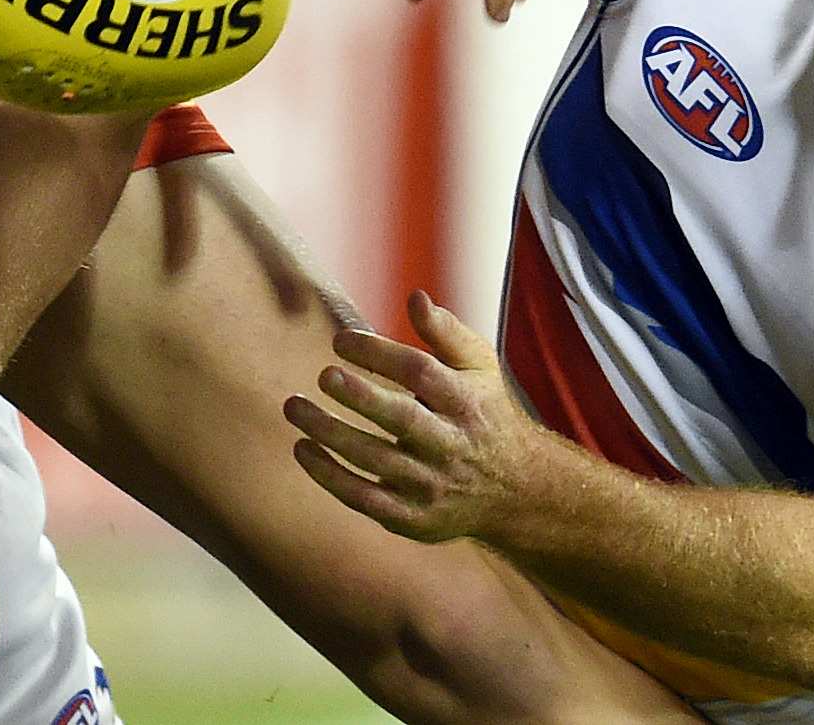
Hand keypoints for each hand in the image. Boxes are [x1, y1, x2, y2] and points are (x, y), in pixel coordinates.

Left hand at [282, 290, 547, 544]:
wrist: (520, 491)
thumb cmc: (484, 413)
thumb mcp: (479, 368)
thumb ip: (446, 332)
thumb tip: (415, 296)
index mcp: (466, 401)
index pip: (420, 373)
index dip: (379, 353)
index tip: (340, 340)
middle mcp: (451, 445)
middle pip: (402, 419)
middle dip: (360, 396)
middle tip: (323, 375)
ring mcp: (433, 485)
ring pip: (376, 460)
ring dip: (330, 434)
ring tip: (293, 406)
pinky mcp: (415, 518)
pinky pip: (366, 498)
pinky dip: (331, 476)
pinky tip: (303, 448)